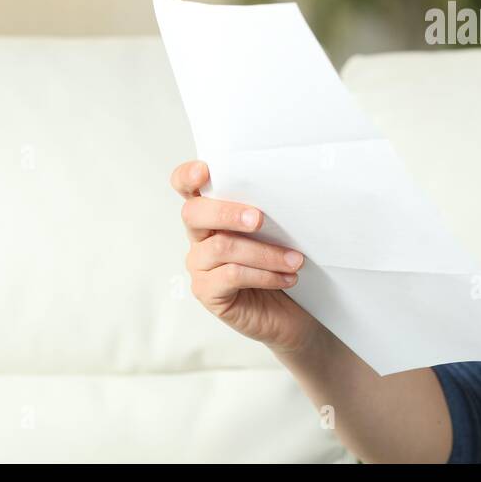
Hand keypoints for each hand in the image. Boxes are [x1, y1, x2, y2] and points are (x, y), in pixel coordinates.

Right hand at [171, 160, 321, 353]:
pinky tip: (286, 278)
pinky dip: (264, 275)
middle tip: (259, 219)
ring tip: (295, 260)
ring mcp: (199, 265)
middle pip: (194, 214)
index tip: (204, 170)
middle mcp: (198, 236)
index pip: (185, 187)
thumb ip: (265, 212)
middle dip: (227, 213)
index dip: (187, 176)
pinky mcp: (207, 291)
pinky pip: (232, 276)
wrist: (286, 310)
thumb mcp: (274, 232)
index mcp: (211, 213)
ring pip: (222, 247)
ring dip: (265, 252)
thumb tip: (283, 192)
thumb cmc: (277, 263)